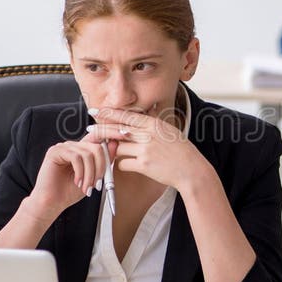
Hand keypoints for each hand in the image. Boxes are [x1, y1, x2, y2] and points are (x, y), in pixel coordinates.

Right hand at [28, 132, 118, 220]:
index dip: (111, 135)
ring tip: (87, 187)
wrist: (52, 203)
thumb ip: (103, 160)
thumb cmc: (70, 192)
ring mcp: (63, 146)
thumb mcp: (93, 176)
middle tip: (98, 184)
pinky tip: (77, 182)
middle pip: (96, 146)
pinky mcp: (55, 151)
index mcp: (82, 150)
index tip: (126, 135)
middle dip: (101, 167)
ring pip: (88, 154)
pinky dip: (80, 172)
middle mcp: (73, 145)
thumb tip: (115, 144)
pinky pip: (76, 157)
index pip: (99, 138)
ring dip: (90, 173)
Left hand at [88, 107, 212, 191]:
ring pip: (118, 148)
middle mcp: (149, 135)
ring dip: (114, 151)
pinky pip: (123, 163)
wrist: (191, 170)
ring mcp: (146, 150)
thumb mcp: (169, 131)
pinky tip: (129, 165)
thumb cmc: (181, 151)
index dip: (109, 113)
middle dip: (101, 130)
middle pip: (117, 130)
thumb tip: (138, 117)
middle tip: (89, 130)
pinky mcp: (144, 165)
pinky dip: (123, 165)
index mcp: (154, 124)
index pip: (126, 116)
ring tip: (112, 152)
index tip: (97, 111)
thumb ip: (152, 125)